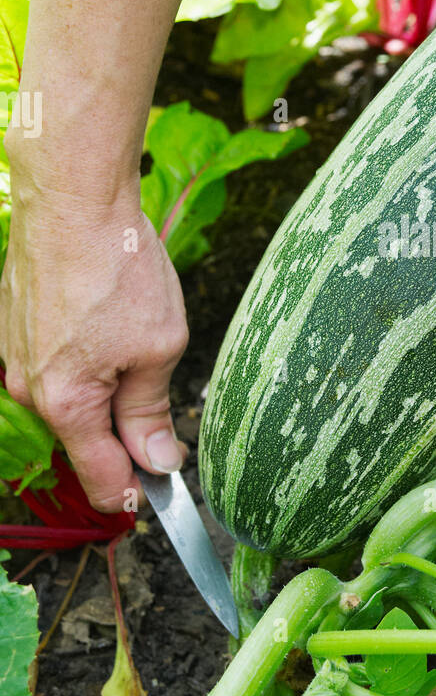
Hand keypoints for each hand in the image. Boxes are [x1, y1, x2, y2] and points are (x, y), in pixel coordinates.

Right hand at [0, 177, 188, 512]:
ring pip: (70, 396)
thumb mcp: (158, 346)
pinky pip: (54, 362)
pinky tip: (106, 318)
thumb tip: (158, 461)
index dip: (135, 494)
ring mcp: (13, 357)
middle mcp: (27, 389)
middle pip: (84, 437)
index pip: (102, 477)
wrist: (71, 198)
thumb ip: (151, 412)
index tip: (159, 497)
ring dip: (104, 385)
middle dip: (122, 429)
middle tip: (160, 394)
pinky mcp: (12, 328)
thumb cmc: (117, 267)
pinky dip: (83, 354)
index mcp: (65, 404)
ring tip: (132, 336)